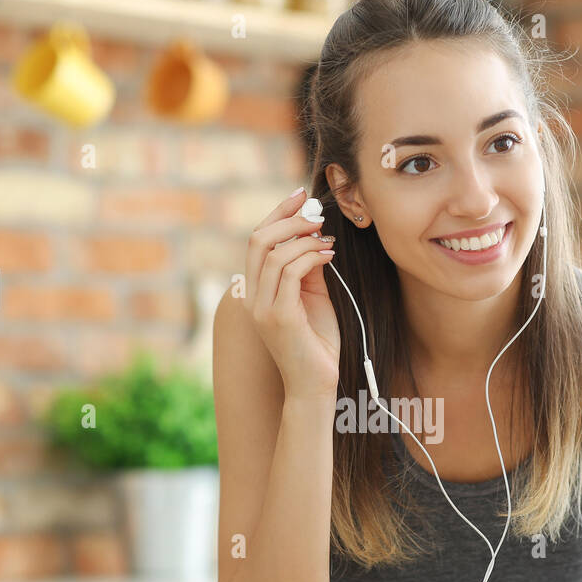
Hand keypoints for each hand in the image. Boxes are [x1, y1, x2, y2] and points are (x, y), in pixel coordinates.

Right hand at [244, 188, 341, 400]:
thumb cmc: (317, 343)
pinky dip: (310, 257)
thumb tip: (315, 235)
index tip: (301, 196)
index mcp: (255, 290)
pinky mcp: (279, 317)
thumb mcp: (314, 297)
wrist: (315, 384)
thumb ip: (309, 268)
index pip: (257, 241)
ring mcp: (262, 308)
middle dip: (288, 219)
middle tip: (317, 214)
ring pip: (273, 254)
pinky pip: (290, 273)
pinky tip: (329, 255)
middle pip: (258, 240)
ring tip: (327, 238)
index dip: (277, 214)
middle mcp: (252, 297)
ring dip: (304, 238)